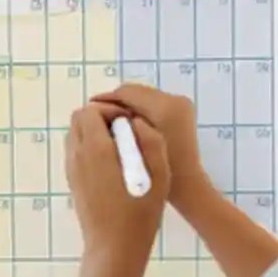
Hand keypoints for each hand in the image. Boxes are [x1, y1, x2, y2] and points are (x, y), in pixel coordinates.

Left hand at [66, 104, 170, 261]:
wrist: (113, 245)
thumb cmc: (140, 212)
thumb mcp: (158, 175)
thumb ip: (150, 141)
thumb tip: (135, 121)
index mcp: (95, 149)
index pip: (90, 111)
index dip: (110, 110)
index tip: (129, 122)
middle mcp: (77, 155)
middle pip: (78, 119)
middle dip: (100, 118)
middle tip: (125, 132)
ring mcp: (71, 168)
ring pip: (75, 134)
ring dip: (94, 132)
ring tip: (121, 148)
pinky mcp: (72, 180)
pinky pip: (75, 151)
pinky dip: (90, 147)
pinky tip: (112, 164)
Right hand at [90, 83, 210, 209]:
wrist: (187, 184)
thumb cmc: (156, 170)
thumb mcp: (131, 144)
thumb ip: (115, 121)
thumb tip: (98, 108)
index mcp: (163, 106)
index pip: (127, 93)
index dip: (106, 98)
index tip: (90, 108)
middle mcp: (175, 100)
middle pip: (136, 93)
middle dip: (116, 101)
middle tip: (97, 114)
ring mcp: (181, 105)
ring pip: (144, 98)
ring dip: (127, 106)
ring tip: (110, 120)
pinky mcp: (182, 112)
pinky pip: (153, 105)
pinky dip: (138, 111)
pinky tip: (127, 125)